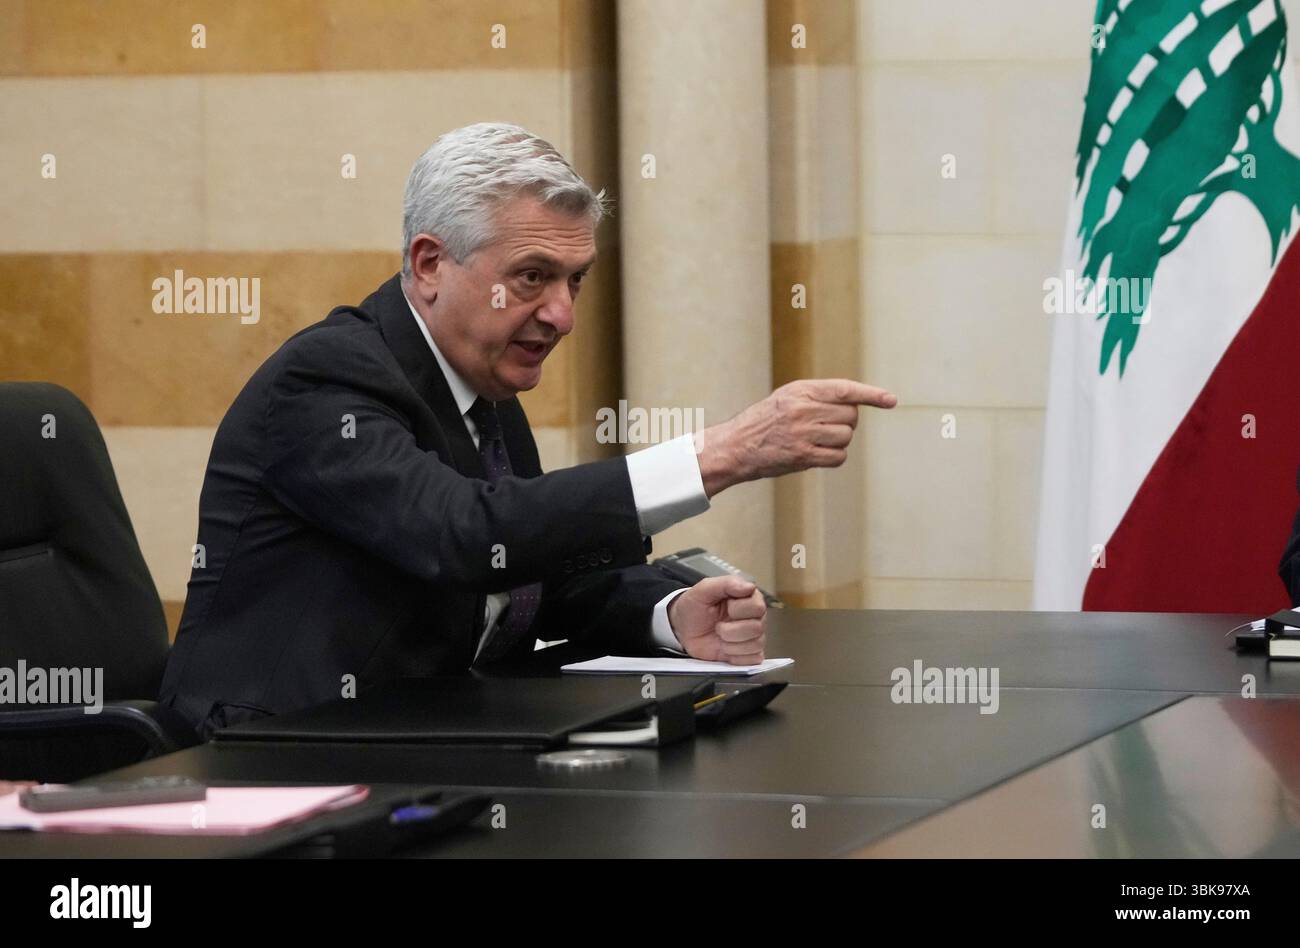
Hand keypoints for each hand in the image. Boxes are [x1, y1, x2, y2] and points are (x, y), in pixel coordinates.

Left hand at [667, 575, 766, 664]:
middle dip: (730, 630)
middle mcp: (755, 617)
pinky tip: (725, 648)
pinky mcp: (749, 653)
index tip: (725, 607)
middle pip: (757, 628)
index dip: (737, 609)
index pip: (757, 606)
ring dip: (731, 644)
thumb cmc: (695, 607)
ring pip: (755, 645)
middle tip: (718, 626)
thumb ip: (726, 583)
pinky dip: (735, 657)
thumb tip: (749, 586)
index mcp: (748, 598)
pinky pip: (753, 659)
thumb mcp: (704, 589)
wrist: (684, 628)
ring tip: (720, 636)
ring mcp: (754, 636)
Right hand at [695, 379, 896, 496]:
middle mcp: (803, 409)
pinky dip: (834, 457)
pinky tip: (819, 454)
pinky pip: (838, 457)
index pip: (845, 390)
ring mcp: (803, 433)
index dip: (871, 394)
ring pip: (846, 437)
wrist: (735, 446)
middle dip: (846, 423)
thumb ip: (818, 396)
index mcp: (801, 390)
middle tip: (825, 426)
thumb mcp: (787, 397)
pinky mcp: (803, 456)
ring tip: (816, 440)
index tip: (890, 400)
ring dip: (838, 441)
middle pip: (850, 416)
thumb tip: (855, 403)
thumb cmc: (764, 421)